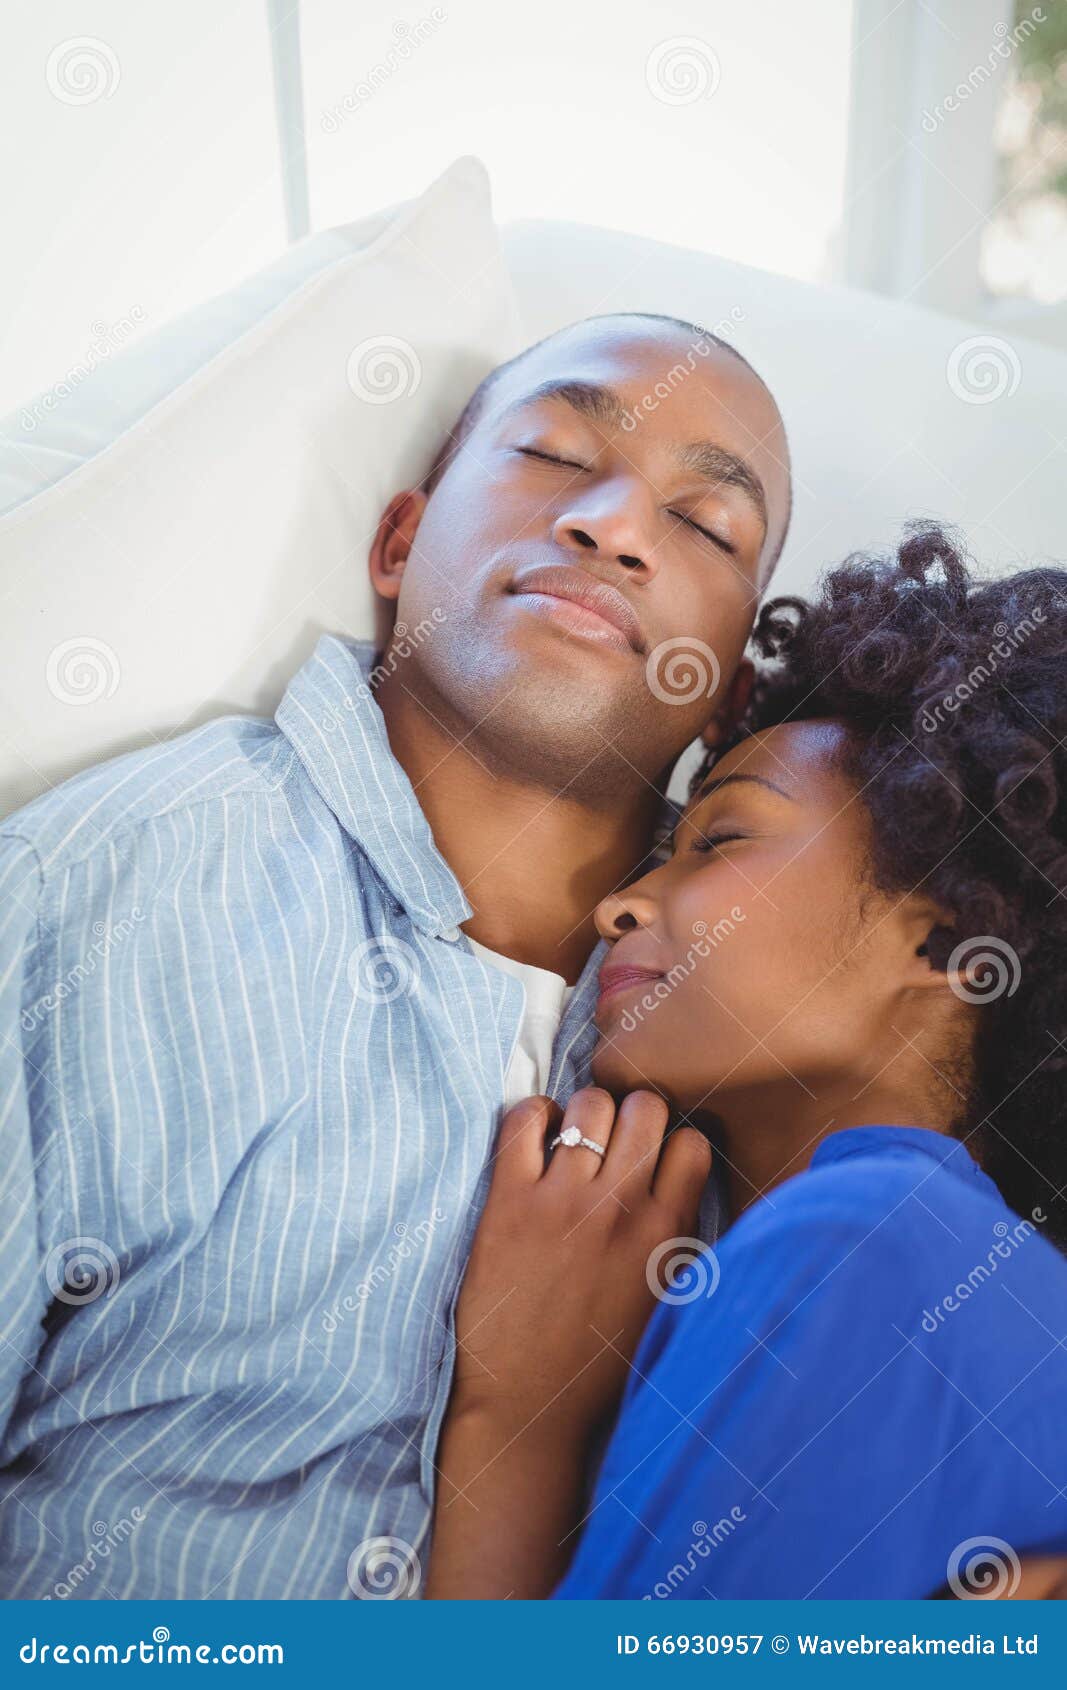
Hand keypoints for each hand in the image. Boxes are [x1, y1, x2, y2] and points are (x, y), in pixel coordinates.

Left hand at [451, 1086, 711, 1444]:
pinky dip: (532, 1116)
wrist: (529, 1407)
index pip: (692, 1143)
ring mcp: (562, 1201)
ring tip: (573, 1141)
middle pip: (644, 1107)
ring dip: (584, 1114)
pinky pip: (524, 1119)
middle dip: (633, 1115)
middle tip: (614, 1141)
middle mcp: (619, 1209)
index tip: (655, 1156)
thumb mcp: (666, 1305)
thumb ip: (679, 1243)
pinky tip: (535, 1138)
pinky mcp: (508, 1202)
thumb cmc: (600, 1365)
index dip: (673, 1143)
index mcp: (665, 1234)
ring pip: (589, 1104)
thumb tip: (685, 1187)